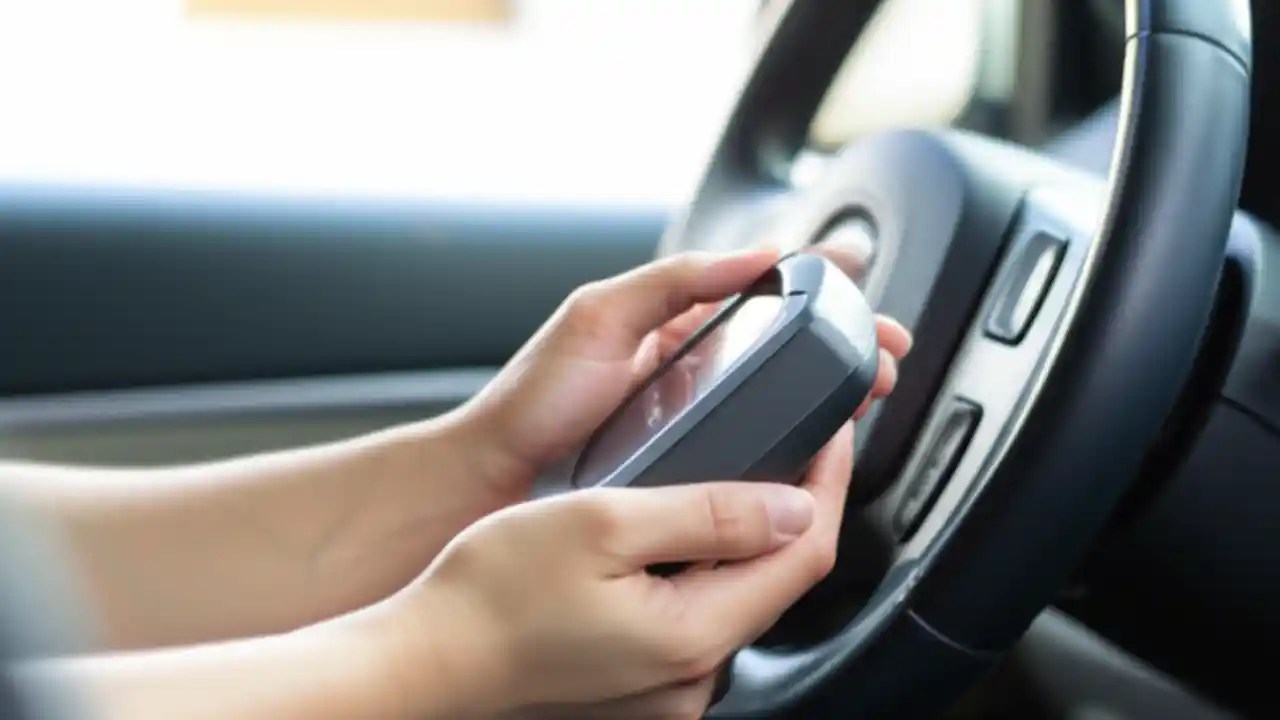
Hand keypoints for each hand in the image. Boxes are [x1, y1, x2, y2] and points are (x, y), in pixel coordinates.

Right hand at [363, 420, 857, 718]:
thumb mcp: (605, 524)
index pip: (806, 552)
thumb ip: (708, 515)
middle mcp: (693, 674)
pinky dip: (710, 566)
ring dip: (751, 533)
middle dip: (796, 503)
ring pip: (742, 594)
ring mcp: (669, 685)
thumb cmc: (492, 591)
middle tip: (795, 437)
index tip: (834, 428)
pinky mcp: (644, 682)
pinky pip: (703, 614)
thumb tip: (793, 505)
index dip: (829, 482)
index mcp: (695, 634)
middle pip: (780, 576)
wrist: (428, 655)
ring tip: (745, 468)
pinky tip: (687, 529)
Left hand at [462, 249, 912, 494]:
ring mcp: (696, 421)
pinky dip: (800, 442)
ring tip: (870, 392)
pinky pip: (759, 449)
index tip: (862, 285)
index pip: (761, 291)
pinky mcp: (694, 468)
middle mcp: (692, 370)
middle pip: (788, 348)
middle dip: (845, 344)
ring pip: (783, 399)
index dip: (817, 287)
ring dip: (836, 392)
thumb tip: (759, 254)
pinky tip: (823, 447)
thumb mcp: (600, 314)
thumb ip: (673, 281)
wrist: (497, 476)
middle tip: (885, 355)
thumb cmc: (538, 397)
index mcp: (674, 324)